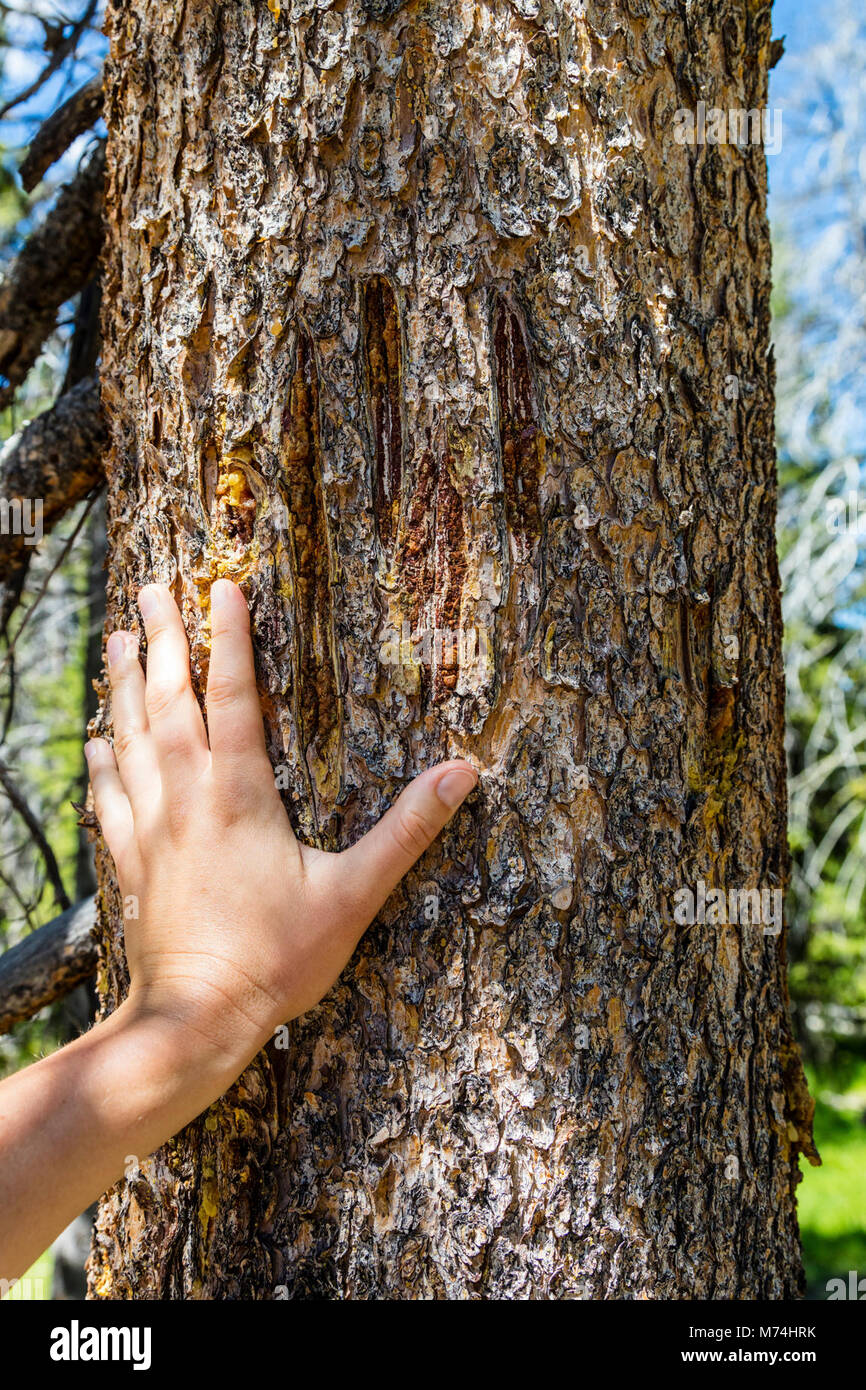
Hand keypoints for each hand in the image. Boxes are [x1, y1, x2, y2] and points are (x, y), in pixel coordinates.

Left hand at [85, 580, 477, 1063]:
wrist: (196, 1018)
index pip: (233, 696)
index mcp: (239, 794)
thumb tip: (463, 774)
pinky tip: (94, 743)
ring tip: (117, 639)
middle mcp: (187, 799)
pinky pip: (110, 797)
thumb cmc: (277, 958)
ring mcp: (152, 830)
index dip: (230, 637)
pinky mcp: (133, 863)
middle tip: (150, 586)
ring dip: (124, 686)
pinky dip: (102, 763)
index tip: (222, 585)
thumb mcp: (354, 895)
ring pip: (129, 739)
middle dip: (163, 639)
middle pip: (168, 702)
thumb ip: (407, 831)